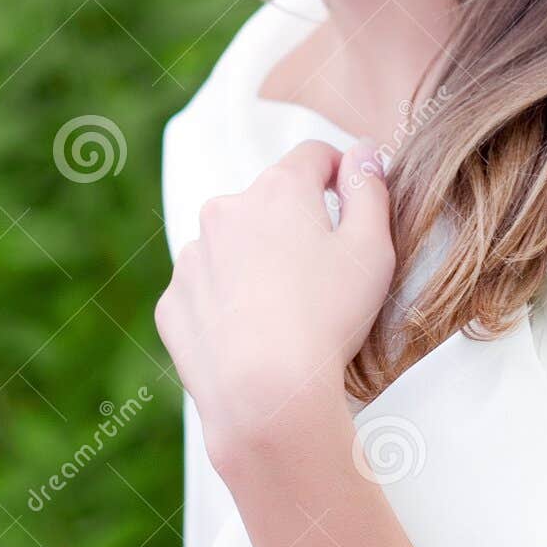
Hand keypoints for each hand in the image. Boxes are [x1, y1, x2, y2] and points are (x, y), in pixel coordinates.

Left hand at [154, 137, 395, 463]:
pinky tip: (251, 335)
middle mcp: (225, 211)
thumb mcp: (372, 248)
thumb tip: (362, 152)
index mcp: (278, 190)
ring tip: (285, 312)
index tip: (349, 201)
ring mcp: (192, 257)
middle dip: (294, 224)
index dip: (339, 173)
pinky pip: (205, 289)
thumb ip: (369, 190)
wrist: (264, 394)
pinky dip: (226, 303)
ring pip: (232, 245)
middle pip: (268, 201)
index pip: (313, 156)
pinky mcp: (173, 301)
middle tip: (322, 274)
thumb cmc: (328, 318)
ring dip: (256, 262)